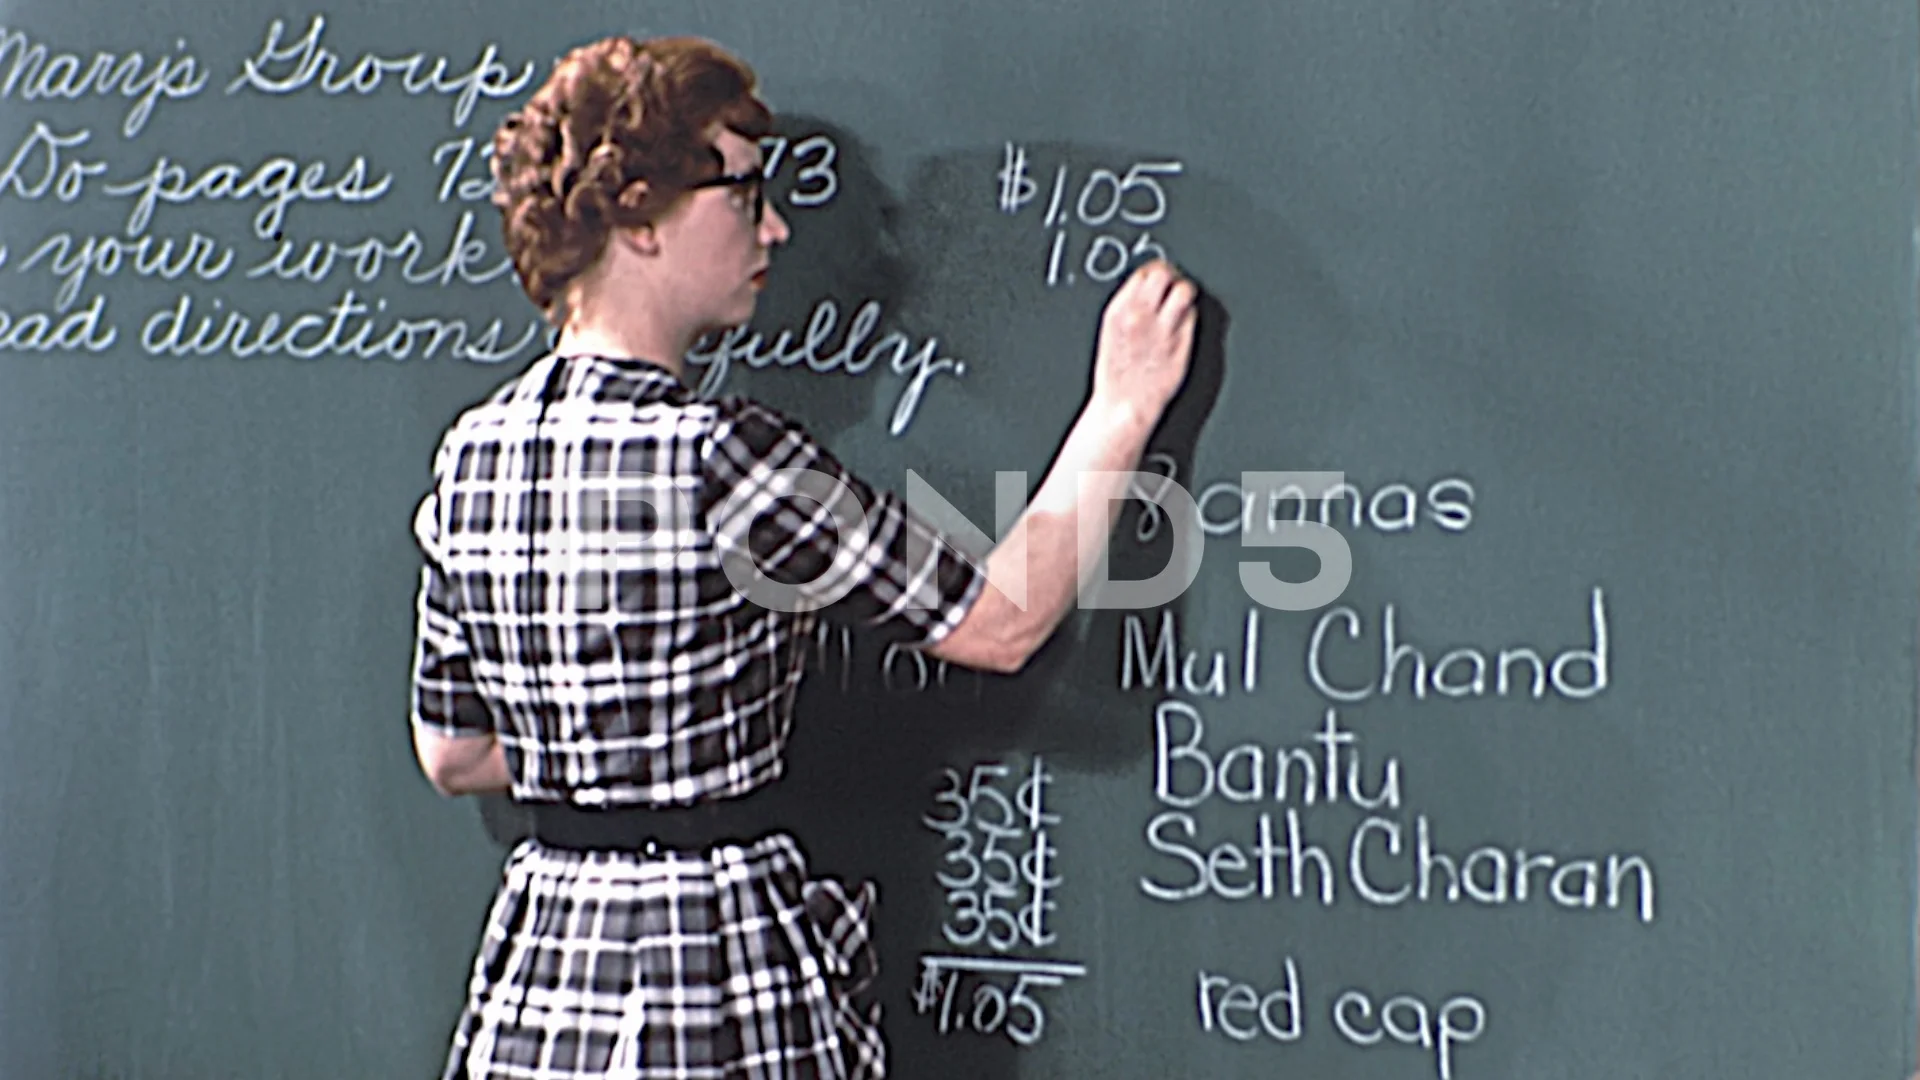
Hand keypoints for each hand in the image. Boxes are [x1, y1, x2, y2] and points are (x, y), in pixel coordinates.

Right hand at [1089, 259, 1197, 421]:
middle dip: (1170, 277)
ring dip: (1184, 293)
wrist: (1124, 405)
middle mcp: (1140, 316)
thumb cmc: (1116, 374)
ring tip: (1180, 304)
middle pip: (1164, 273)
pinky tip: (1181, 328)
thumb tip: (1146, 285)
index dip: (1153, 273)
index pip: (1142, 272)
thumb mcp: (1111, 331)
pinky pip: (1192, 317)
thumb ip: (1128, 305)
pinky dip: (1189, 318)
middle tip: (1171, 287)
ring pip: (1184, 290)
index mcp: (1118, 311)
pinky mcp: (1181, 343)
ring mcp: (1163, 328)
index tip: (1157, 280)